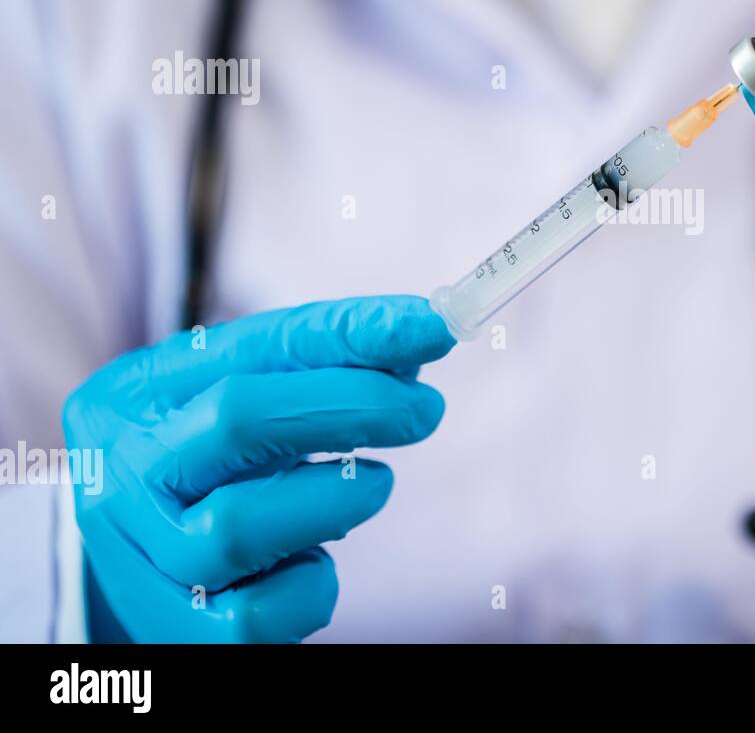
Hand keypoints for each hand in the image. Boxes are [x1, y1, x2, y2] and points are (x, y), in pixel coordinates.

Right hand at [63, 295, 454, 641]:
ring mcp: (140, 560)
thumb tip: (420, 333)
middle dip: (352, 405)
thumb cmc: (214, 471)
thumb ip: (323, 365)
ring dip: (338, 499)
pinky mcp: (175, 633)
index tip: (432, 324)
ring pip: (242, 525)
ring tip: (374, 484)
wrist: (139, 580)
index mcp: (132, 397)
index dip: (350, 333)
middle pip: (238, 420)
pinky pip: (260, 612)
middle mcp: (118, 475)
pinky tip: (311, 562)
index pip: (253, 347)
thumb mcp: (247, 402)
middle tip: (424, 408)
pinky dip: (310, 584)